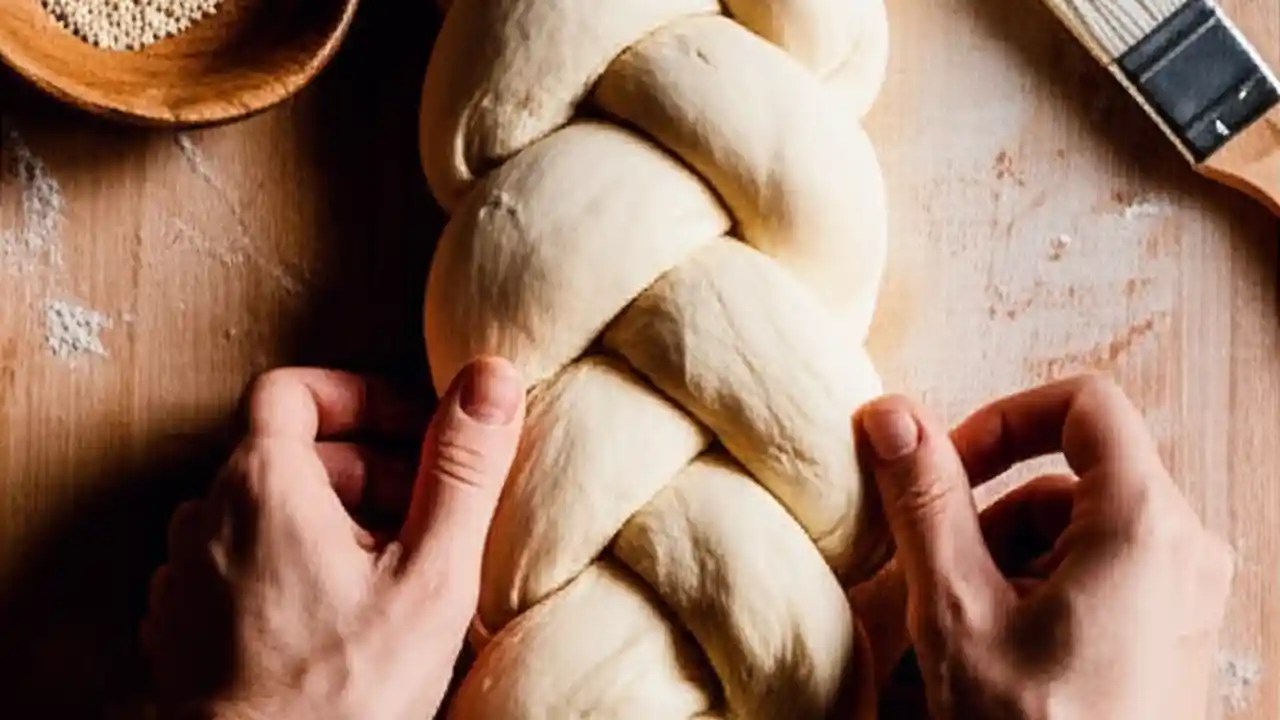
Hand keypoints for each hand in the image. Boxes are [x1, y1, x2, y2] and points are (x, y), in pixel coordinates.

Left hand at [141, 358, 524, 719]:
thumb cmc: (341, 693)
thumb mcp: (431, 575)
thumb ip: (461, 470)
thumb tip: (491, 378)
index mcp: (262, 484)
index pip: (294, 389)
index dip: (359, 397)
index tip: (412, 430)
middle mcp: (206, 516)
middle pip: (287, 452)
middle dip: (366, 467)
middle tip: (426, 511)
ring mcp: (184, 574)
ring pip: (264, 511)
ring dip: (331, 519)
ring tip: (394, 569)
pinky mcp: (180, 625)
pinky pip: (239, 563)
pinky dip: (292, 563)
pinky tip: (343, 614)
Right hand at [855, 375, 1233, 718]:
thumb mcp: (958, 610)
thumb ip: (924, 501)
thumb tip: (889, 413)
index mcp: (1147, 525)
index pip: (1084, 404)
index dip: (1003, 419)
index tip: (945, 467)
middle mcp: (1184, 549)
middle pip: (1071, 475)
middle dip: (989, 511)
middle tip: (934, 570)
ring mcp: (1181, 596)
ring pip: (1075, 529)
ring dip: (1003, 556)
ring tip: (964, 626)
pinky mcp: (1167, 634)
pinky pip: (1096, 575)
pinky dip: (1035, 590)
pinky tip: (998, 649)